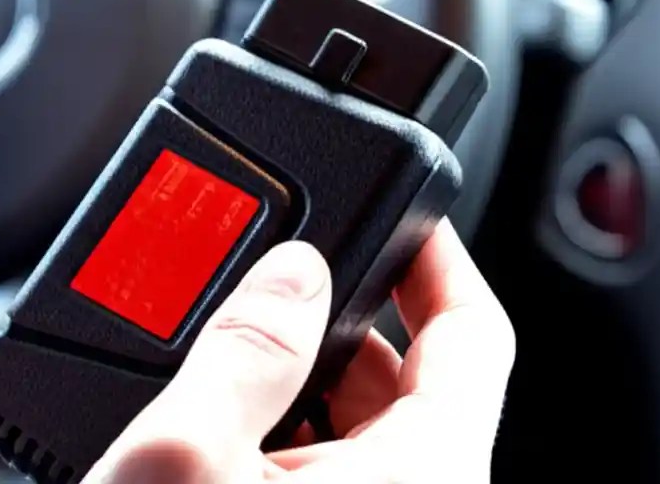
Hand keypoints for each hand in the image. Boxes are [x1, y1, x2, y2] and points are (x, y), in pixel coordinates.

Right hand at [87, 218, 515, 482]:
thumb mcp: (184, 465)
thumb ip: (242, 353)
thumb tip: (289, 271)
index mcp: (424, 474)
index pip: (474, 330)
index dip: (441, 253)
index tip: (406, 202)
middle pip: (394, 369)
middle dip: (324, 311)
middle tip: (260, 272)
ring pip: (344, 421)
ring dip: (284, 375)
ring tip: (210, 349)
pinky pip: (310, 466)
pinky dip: (266, 430)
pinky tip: (200, 423)